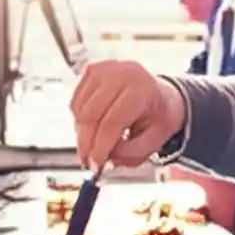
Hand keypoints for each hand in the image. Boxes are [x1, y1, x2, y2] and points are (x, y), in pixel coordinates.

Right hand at [71, 60, 186, 168]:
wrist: (158, 93)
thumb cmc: (158, 115)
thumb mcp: (155, 138)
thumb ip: (131, 152)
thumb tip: (107, 158)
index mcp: (141, 88)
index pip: (112, 121)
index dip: (100, 147)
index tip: (96, 165)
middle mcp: (120, 73)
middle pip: (91, 115)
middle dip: (87, 144)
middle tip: (88, 162)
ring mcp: (104, 69)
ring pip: (80, 110)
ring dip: (82, 133)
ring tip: (94, 144)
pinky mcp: (91, 71)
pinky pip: (76, 102)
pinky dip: (80, 120)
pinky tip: (93, 127)